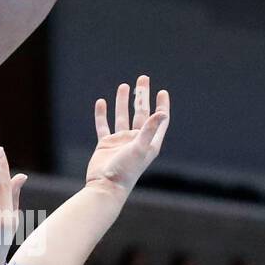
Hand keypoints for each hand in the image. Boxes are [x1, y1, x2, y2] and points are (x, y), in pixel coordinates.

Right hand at [85, 76, 168, 196]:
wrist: (105, 186)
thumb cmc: (126, 171)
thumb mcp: (140, 148)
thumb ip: (149, 129)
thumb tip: (161, 113)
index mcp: (149, 142)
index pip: (158, 120)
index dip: (162, 106)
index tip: (162, 91)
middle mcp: (136, 140)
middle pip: (141, 113)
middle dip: (142, 95)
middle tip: (143, 78)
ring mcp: (120, 141)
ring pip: (122, 116)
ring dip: (123, 101)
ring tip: (124, 85)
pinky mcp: (105, 144)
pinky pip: (103, 126)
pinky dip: (102, 114)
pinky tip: (101, 102)